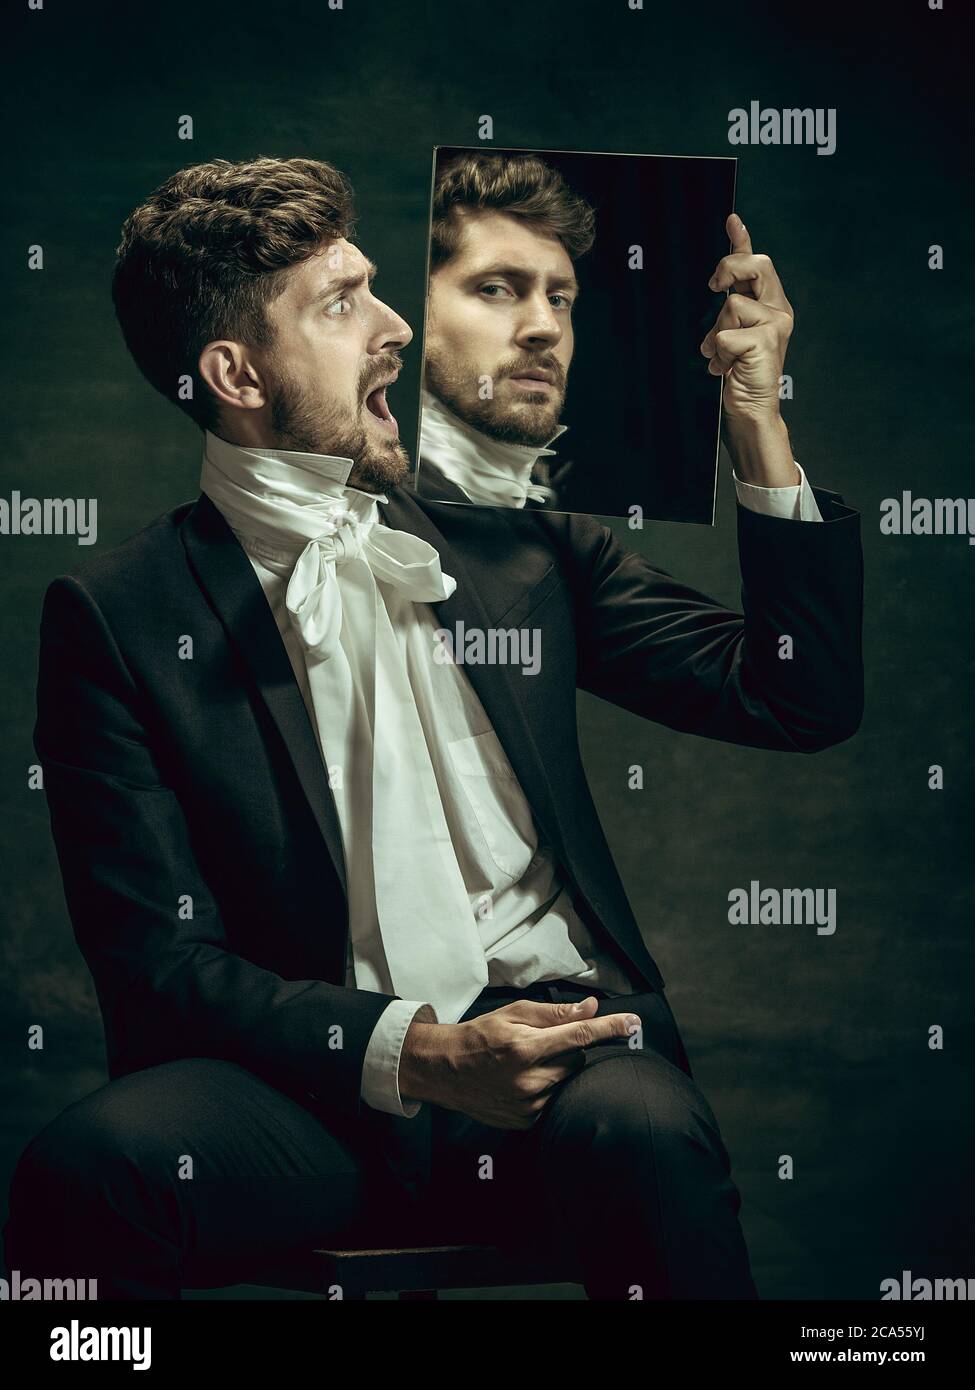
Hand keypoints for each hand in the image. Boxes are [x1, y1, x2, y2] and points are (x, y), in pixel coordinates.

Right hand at [399, 995, 639, 1129]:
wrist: (446, 1070)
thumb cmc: (480, 1035)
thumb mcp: (513, 1013)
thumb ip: (554, 1013)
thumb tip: (591, 1008)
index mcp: (527, 1048)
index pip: (581, 1035)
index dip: (611, 1027)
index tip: (635, 1023)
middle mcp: (530, 1080)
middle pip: (576, 1059)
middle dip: (568, 1047)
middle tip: (542, 1042)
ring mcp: (529, 1105)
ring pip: (567, 1080)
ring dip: (558, 1068)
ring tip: (528, 1062)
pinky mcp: (527, 1120)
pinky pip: (554, 1098)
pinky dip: (547, 1086)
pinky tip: (523, 1080)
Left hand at [699, 213, 793, 427]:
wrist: (752, 410)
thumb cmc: (741, 376)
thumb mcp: (731, 337)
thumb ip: (728, 311)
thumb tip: (716, 289)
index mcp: (771, 306)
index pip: (756, 265)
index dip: (742, 241)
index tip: (731, 221)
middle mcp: (778, 310)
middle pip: (754, 265)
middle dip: (729, 269)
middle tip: (713, 287)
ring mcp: (775, 324)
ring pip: (731, 306)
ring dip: (717, 334)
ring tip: (723, 357)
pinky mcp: (766, 340)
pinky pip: (724, 335)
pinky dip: (718, 354)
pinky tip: (726, 368)